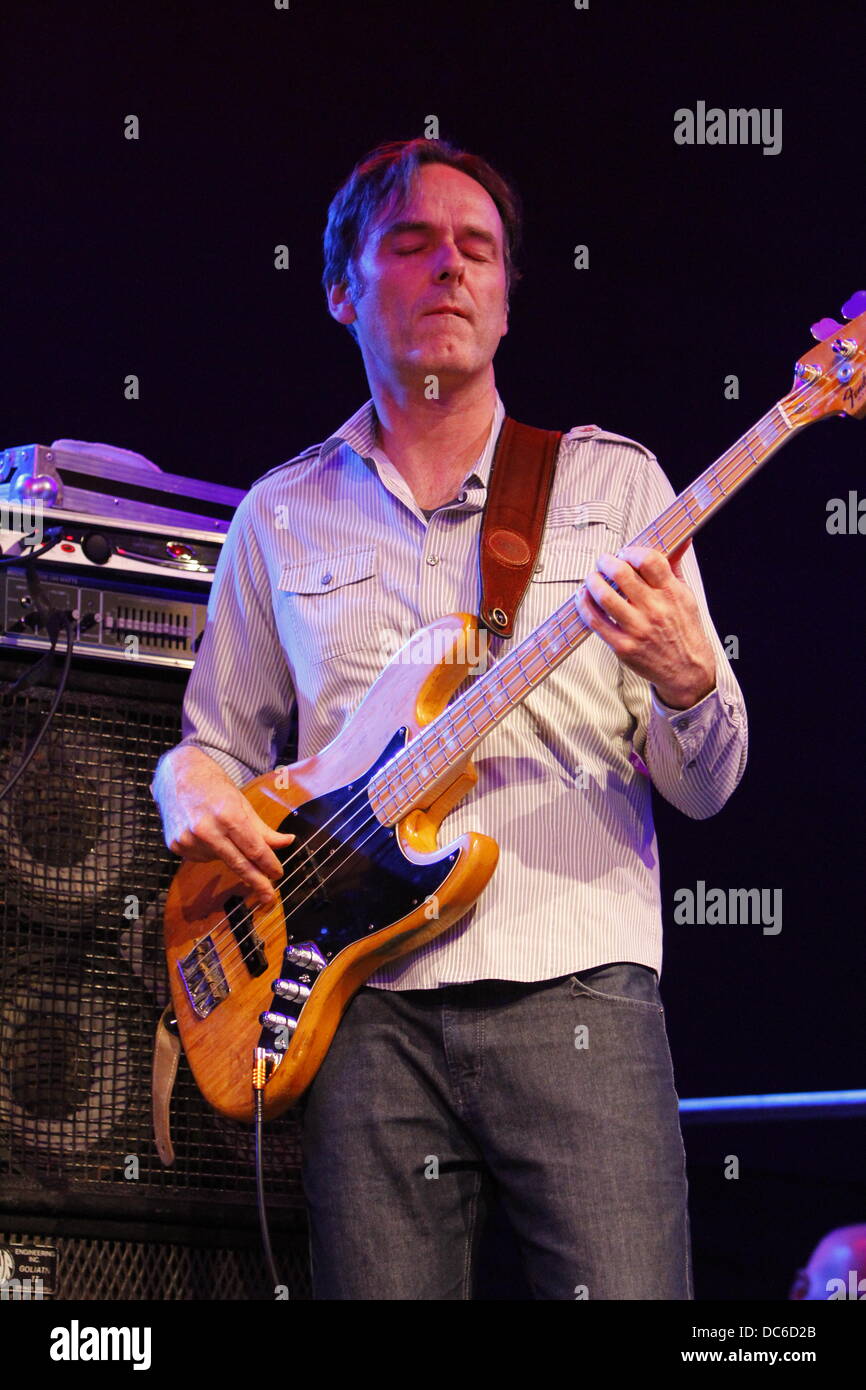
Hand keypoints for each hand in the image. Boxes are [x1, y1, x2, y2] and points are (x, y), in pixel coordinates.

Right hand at [154, 747, 294, 906]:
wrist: (178, 775)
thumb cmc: (214, 787)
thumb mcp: (243, 803)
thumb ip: (263, 829)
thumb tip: (286, 843)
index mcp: (228, 815)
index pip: (254, 849)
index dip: (269, 865)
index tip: (278, 875)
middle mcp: (206, 829)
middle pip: (239, 864)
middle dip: (257, 882)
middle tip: (269, 897)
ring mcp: (189, 840)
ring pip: (220, 860)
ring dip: (228, 854)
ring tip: (220, 830)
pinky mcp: (176, 846)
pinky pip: (202, 857)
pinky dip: (210, 850)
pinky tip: (205, 833)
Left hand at [575, 540, 715, 709]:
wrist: (687, 671)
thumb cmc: (684, 631)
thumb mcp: (686, 596)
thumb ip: (675, 567)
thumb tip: (681, 540)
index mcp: (671, 593)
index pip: (649, 560)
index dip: (631, 551)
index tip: (625, 552)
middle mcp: (654, 610)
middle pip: (622, 574)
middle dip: (606, 562)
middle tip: (603, 562)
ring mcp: (637, 629)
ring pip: (604, 596)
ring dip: (592, 581)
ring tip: (592, 578)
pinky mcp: (623, 646)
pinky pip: (595, 621)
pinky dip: (584, 605)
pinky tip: (583, 598)